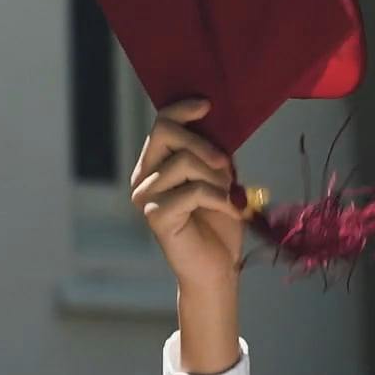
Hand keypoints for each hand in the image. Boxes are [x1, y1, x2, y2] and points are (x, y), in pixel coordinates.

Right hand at [130, 99, 246, 295]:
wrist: (218, 268)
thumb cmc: (218, 223)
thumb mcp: (219, 177)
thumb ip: (212, 152)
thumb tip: (218, 120)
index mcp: (155, 166)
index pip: (161, 124)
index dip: (183, 109)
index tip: (208, 105)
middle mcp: (143, 178)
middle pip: (165, 133)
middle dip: (202, 143)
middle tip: (226, 164)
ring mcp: (145, 198)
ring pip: (183, 162)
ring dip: (217, 178)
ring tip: (231, 196)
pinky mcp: (155, 216)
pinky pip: (192, 191)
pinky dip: (220, 199)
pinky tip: (232, 210)